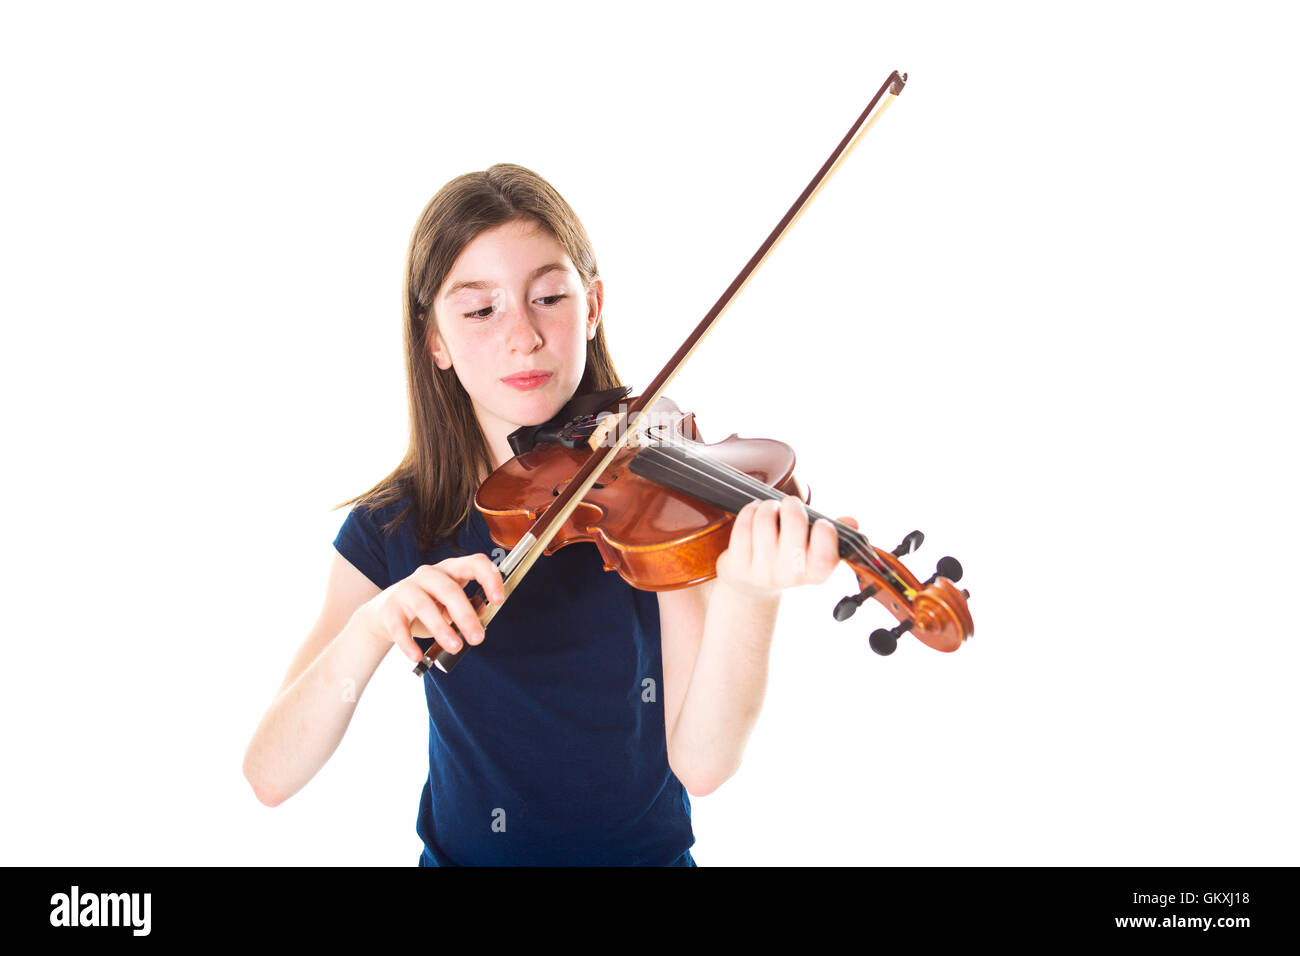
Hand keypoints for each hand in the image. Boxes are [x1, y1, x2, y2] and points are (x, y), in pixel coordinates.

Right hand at [350, 555, 505, 662]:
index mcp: (450, 571)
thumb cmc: (427, 607)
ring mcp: (407, 589)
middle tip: (478, 639)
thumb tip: (483, 611)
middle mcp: (429, 575)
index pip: (474, 563)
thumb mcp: (450, 606)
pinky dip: (409, 643)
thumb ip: (468, 606)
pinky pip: (399, 626)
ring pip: (425, 606)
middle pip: (450, 590)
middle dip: (466, 616)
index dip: (490, 578)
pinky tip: (418, 656)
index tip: (499, 600)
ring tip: (455, 647)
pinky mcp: (390, 608)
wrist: (385, 614)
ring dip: (442, 629)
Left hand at [715, 495, 857, 598]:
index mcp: (816, 573)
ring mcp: (762, 571)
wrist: (752, 585)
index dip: (824, 530)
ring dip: (769, 506)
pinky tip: (755, 513)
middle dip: (793, 504)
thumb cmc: (790, 559)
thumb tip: (851, 521)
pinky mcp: (738, 564)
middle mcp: (790, 575)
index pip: (826, 551)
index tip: (820, 522)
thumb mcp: (815, 552)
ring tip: (772, 509)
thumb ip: (835, 536)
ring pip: (765, 519)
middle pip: (794, 523)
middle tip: (791, 505)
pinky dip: (750, 511)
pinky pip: (744, 524)